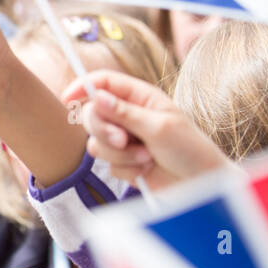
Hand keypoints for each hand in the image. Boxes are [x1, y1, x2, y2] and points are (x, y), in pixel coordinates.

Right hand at [59, 70, 233, 189]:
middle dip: (104, 129)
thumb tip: (96, 97)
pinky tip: (145, 168)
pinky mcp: (122, 160)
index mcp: (140, 97)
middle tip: (123, 140)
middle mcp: (128, 115)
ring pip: (96, 141)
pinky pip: (106, 162)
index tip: (68, 99)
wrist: (199, 184)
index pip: (104, 82)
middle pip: (92, 113)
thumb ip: (125, 113)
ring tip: (146, 156)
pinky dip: (125, 167)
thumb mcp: (159, 126)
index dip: (83, 87)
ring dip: (120, 153)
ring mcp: (124, 138)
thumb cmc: (189, 149)